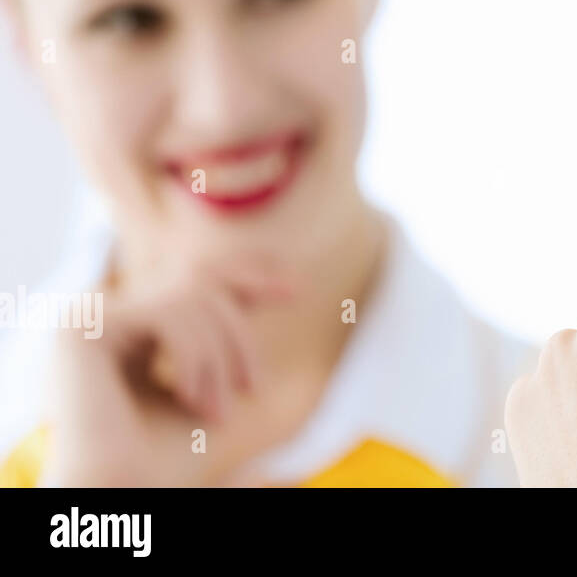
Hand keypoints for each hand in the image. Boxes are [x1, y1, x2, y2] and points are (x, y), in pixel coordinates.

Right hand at [43, 254, 296, 486]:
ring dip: (219, 360)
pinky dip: (195, 358)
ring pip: (191, 299)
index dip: (246, 276)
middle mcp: (104, 317)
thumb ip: (229, 329)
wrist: (126, 500)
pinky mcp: (83, 328)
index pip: (192, 280)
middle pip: (199, 285)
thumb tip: (282, 275)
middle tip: (254, 388)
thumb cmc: (172, 458)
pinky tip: (189, 400)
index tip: (296, 291)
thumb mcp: (217, 381)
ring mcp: (87, 318)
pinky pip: (169, 313)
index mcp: (130, 330)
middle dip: (238, 336)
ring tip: (218, 412)